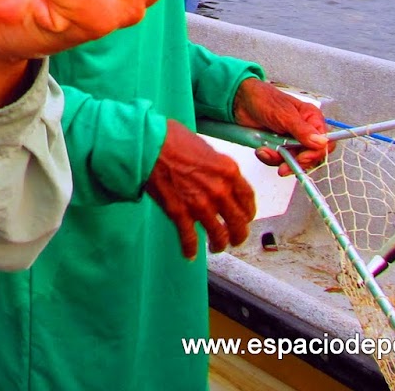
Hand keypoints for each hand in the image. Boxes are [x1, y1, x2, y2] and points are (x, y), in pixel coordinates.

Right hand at [146, 120, 257, 258]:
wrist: (147, 142)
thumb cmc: (171, 138)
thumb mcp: (204, 147)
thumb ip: (216, 166)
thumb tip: (216, 176)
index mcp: (228, 171)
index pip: (248, 199)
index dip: (248, 212)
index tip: (244, 217)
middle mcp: (219, 190)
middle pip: (238, 222)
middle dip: (238, 234)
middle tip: (235, 238)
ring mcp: (200, 203)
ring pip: (218, 235)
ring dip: (219, 244)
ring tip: (216, 247)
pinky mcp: (179, 212)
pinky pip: (189, 238)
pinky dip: (190, 249)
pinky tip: (190, 255)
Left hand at [232, 78, 333, 172]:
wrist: (238, 99)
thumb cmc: (262, 99)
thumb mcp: (283, 114)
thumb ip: (302, 130)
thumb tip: (321, 142)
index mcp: (311, 119)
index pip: (325, 142)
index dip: (316, 153)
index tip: (302, 158)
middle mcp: (304, 130)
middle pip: (310, 155)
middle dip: (295, 161)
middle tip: (283, 166)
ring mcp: (291, 139)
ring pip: (294, 159)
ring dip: (279, 159)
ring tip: (265, 151)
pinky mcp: (278, 145)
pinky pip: (279, 159)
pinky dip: (270, 157)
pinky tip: (261, 150)